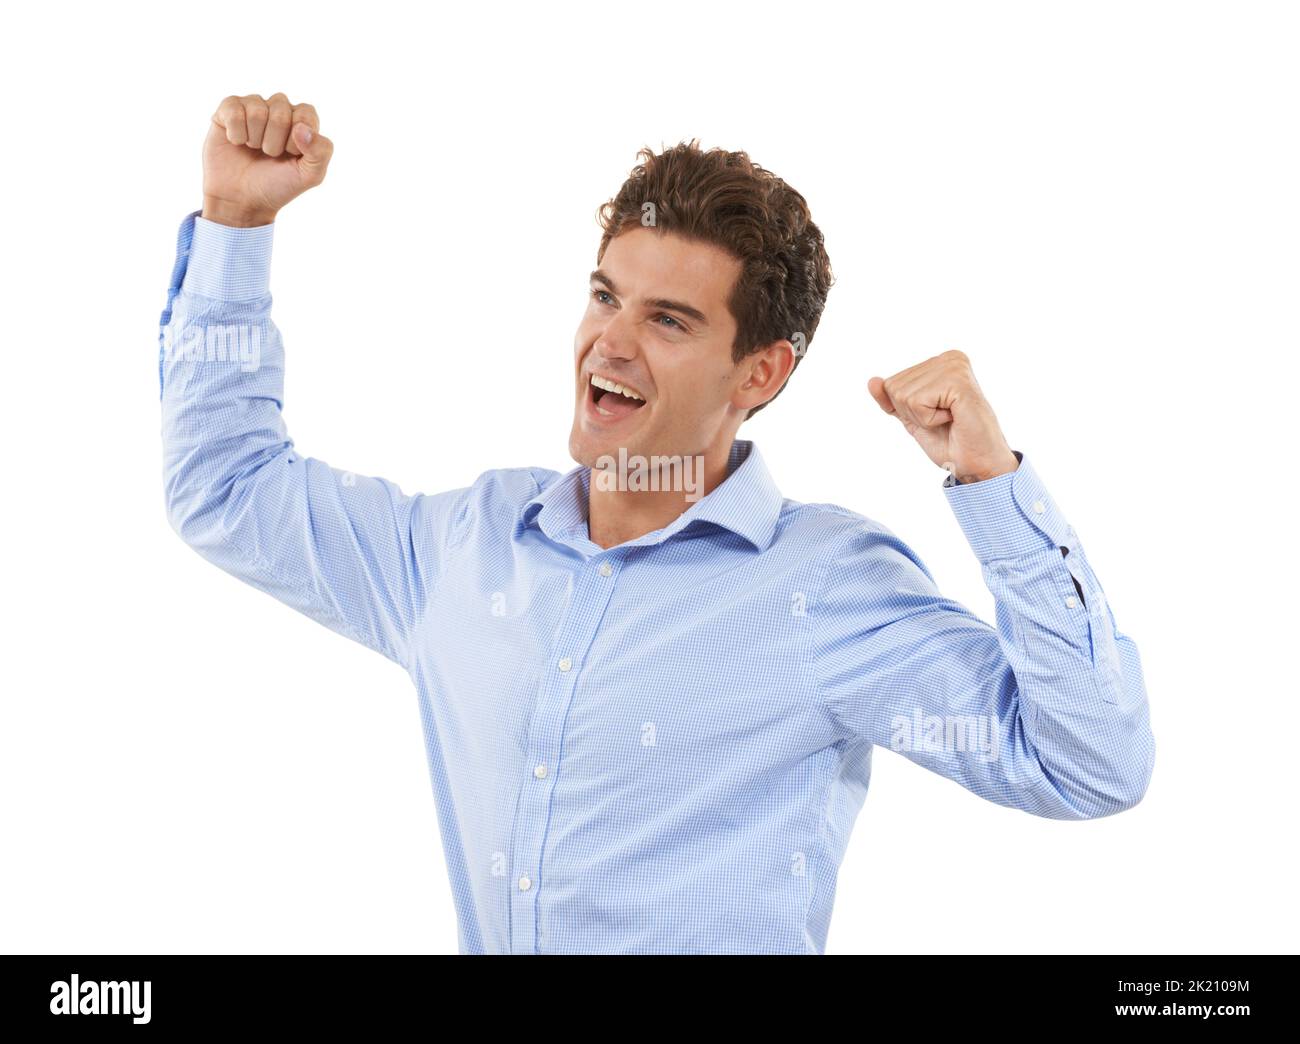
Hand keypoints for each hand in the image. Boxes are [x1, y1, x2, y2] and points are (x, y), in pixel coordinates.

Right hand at [201, 93, 333, 226]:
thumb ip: (321, 151)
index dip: (297, 140)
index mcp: (302, 121)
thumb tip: (302, 128)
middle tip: (269, 155)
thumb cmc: (278, 185)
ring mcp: (253, 106)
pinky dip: (236, 133)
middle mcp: (278, 109)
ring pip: (257, 111)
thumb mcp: (310, 176)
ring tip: (253, 149)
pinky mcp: (228, 109)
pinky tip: (237, 143)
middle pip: (280, 112)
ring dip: (255, 139)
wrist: (242, 199)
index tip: (291, 155)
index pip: (305, 114)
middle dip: (274, 142)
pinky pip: (234, 109)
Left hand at [867, 349, 1018, 483]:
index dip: (906, 410)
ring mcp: (954, 366)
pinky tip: (953, 417)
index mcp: (940, 362)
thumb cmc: (950, 440)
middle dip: (913, 413)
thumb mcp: (911, 417)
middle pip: (894, 387)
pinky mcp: (958, 380)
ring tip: (949, 419)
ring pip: (903, 395)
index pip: (891, 383)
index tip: (935, 416)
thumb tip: (872, 381)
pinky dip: (930, 419)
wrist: (976, 463)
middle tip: (943, 420)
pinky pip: (917, 401)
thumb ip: (891, 399)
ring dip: (923, 417)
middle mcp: (949, 358)